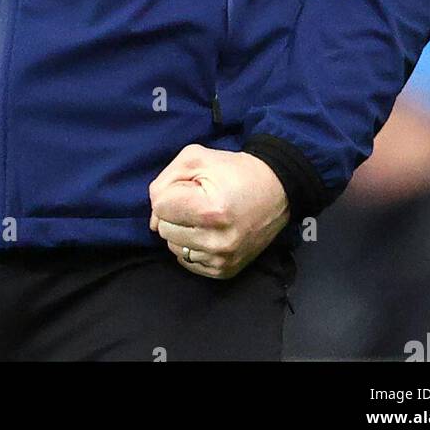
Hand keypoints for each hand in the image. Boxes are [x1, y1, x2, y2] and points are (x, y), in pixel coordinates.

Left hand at [148, 143, 289, 278]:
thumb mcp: (195, 158)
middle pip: (164, 229)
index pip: (160, 207)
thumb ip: (164, 182)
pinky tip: (207, 232)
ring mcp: (222, 260)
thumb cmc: (233, 170)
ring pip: (173, 247)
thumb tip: (153, 220)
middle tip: (196, 201)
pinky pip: (187, 262)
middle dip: (174, 212)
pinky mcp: (225, 272)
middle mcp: (217, 241)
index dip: (169, 192)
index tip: (188, 187)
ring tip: (202, 217)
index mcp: (210, 210)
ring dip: (181, 231)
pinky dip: (191, 246)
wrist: (275, 190)